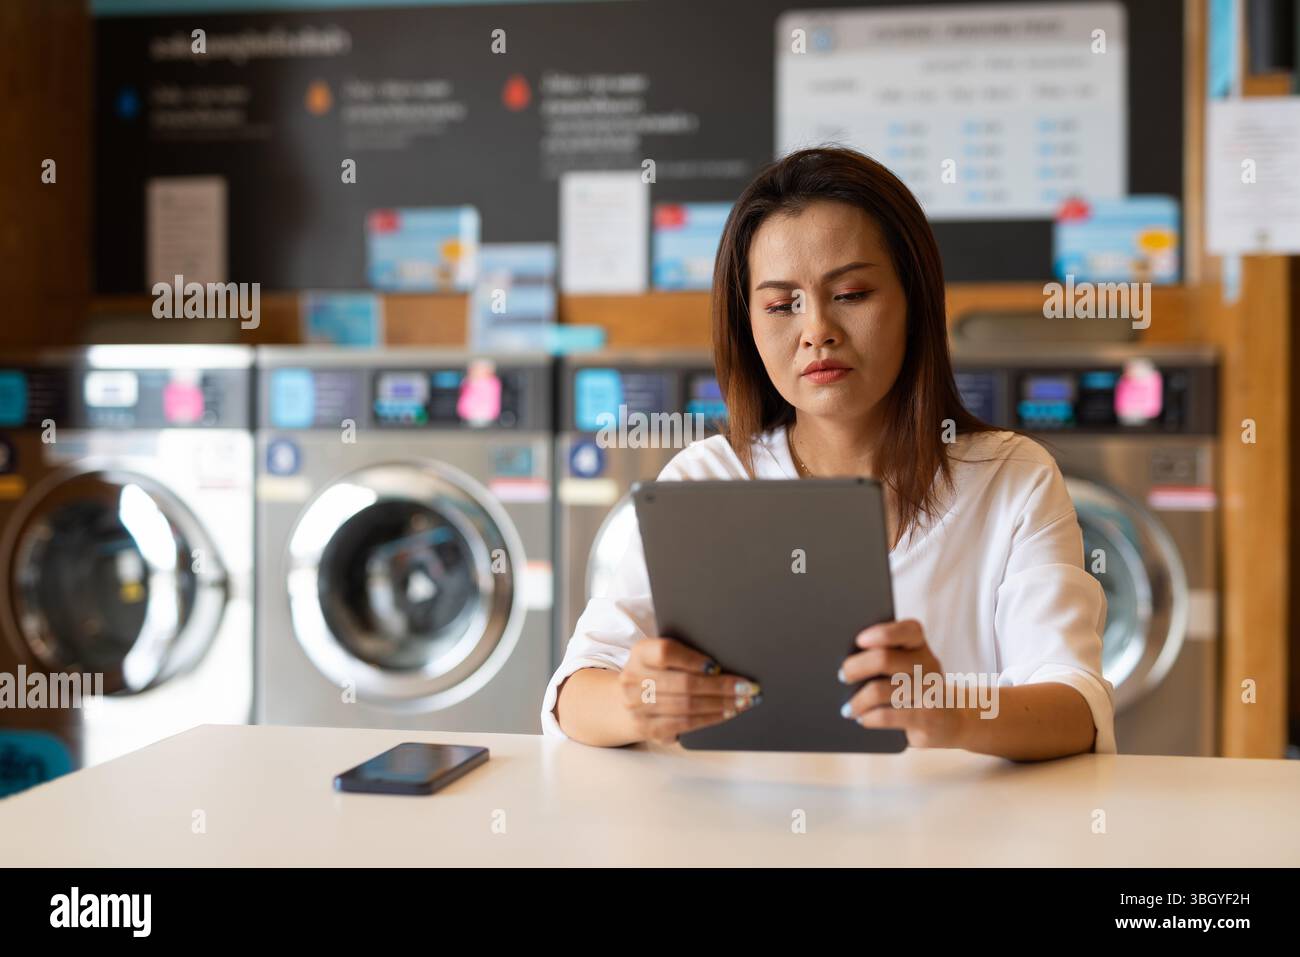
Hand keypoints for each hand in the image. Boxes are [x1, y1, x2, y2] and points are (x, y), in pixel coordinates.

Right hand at [619, 638, 759, 744]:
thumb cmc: (655, 675)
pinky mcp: (646, 728)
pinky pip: (684, 724)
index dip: (693, 660)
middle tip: (747, 688)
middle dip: (721, 687)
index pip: (666, 652)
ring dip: (721, 705)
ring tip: (743, 701)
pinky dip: (710, 719)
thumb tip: (725, 665)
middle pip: (683, 684)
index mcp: (640, 653)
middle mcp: (633, 679)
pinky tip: (726, 714)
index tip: (718, 666)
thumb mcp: (661, 658)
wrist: (624, 703)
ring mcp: (637, 707)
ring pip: (687, 706)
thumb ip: (684, 656)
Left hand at [838, 619, 965, 748]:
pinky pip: (887, 716)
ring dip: (858, 701)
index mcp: (919, 645)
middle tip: (842, 676)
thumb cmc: (913, 687)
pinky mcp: (927, 718)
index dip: (882, 633)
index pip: (908, 630)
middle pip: (884, 659)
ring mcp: (930, 692)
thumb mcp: (904, 667)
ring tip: (847, 708)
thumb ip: (883, 657)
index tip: (859, 640)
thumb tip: (844, 663)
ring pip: (880, 690)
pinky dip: (869, 718)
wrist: (950, 721)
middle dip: (855, 667)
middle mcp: (927, 665)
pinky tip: (862, 719)